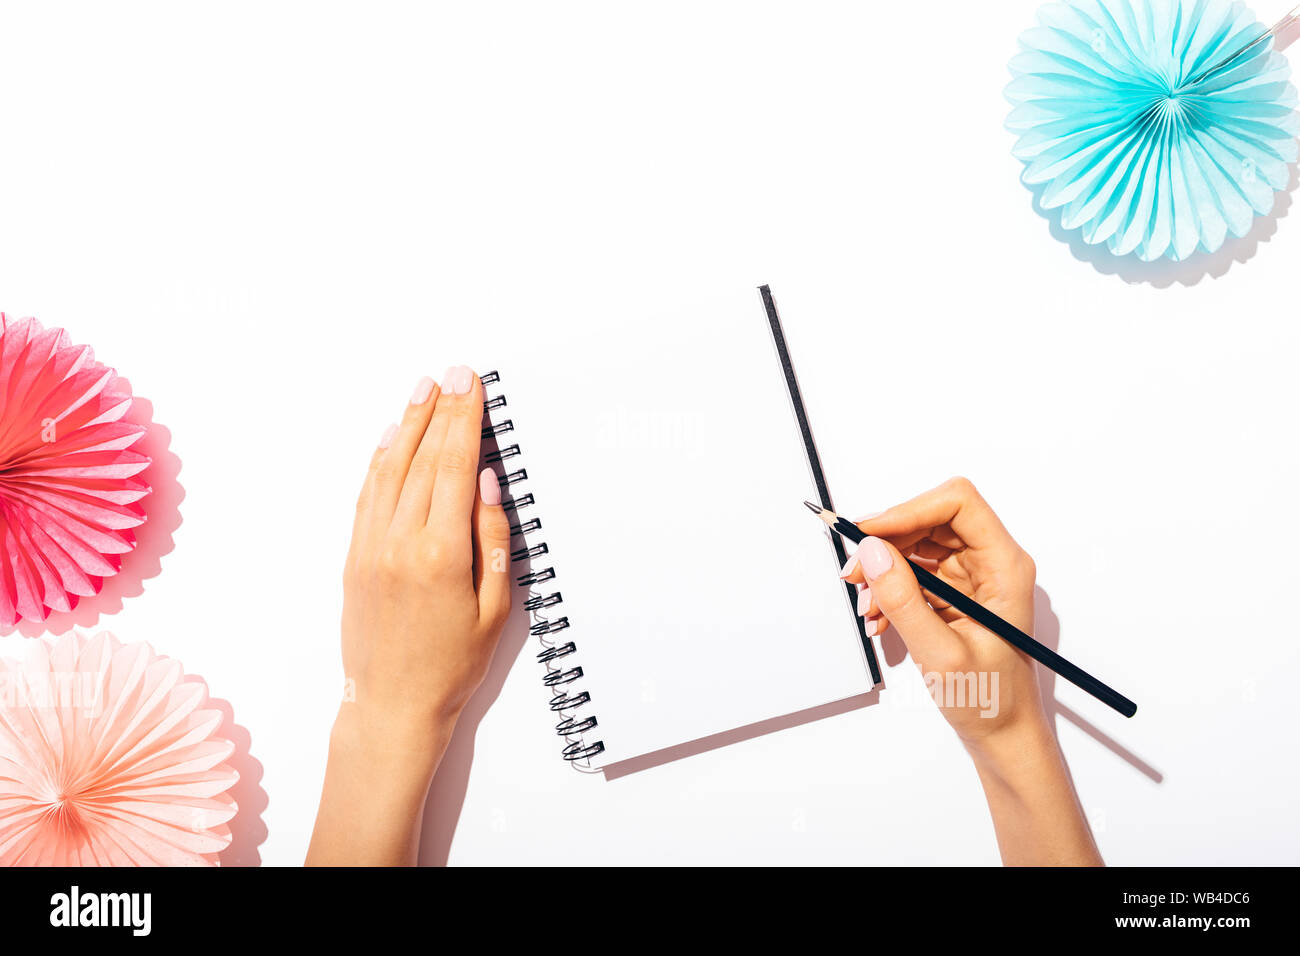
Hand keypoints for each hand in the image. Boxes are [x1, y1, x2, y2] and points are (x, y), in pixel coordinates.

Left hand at [308, 366, 512, 865]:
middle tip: (454, 373)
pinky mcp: (354, 557)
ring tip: (424, 389)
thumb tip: (487, 481)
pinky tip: (391, 436)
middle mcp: (400, 541)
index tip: (471, 384)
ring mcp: (371, 546)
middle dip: (441, 410)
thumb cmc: (452, 665)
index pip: (454, 466)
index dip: (464, 420)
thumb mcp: (495, 608)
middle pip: (423, 458)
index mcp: (441, 552)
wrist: (391, 705)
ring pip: (390, 469)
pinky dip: (380, 460)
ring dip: (408, 424)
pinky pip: (367, 495)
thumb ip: (493, 539)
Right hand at [841, 476, 1043, 746]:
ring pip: (914, 545)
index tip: (869, 533)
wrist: (1003, 735)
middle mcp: (990, 562)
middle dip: (886, 543)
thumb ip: (904, 601)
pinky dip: (887, 590)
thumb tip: (872, 552)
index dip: (909, 509)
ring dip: (882, 570)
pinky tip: (878, 619)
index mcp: (1005, 567)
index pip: (957, 503)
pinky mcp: (952, 593)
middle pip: (929, 519)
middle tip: (854, 572)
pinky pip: (911, 572)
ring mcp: (970, 577)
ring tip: (867, 607)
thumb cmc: (991, 700)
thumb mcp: (941, 653)